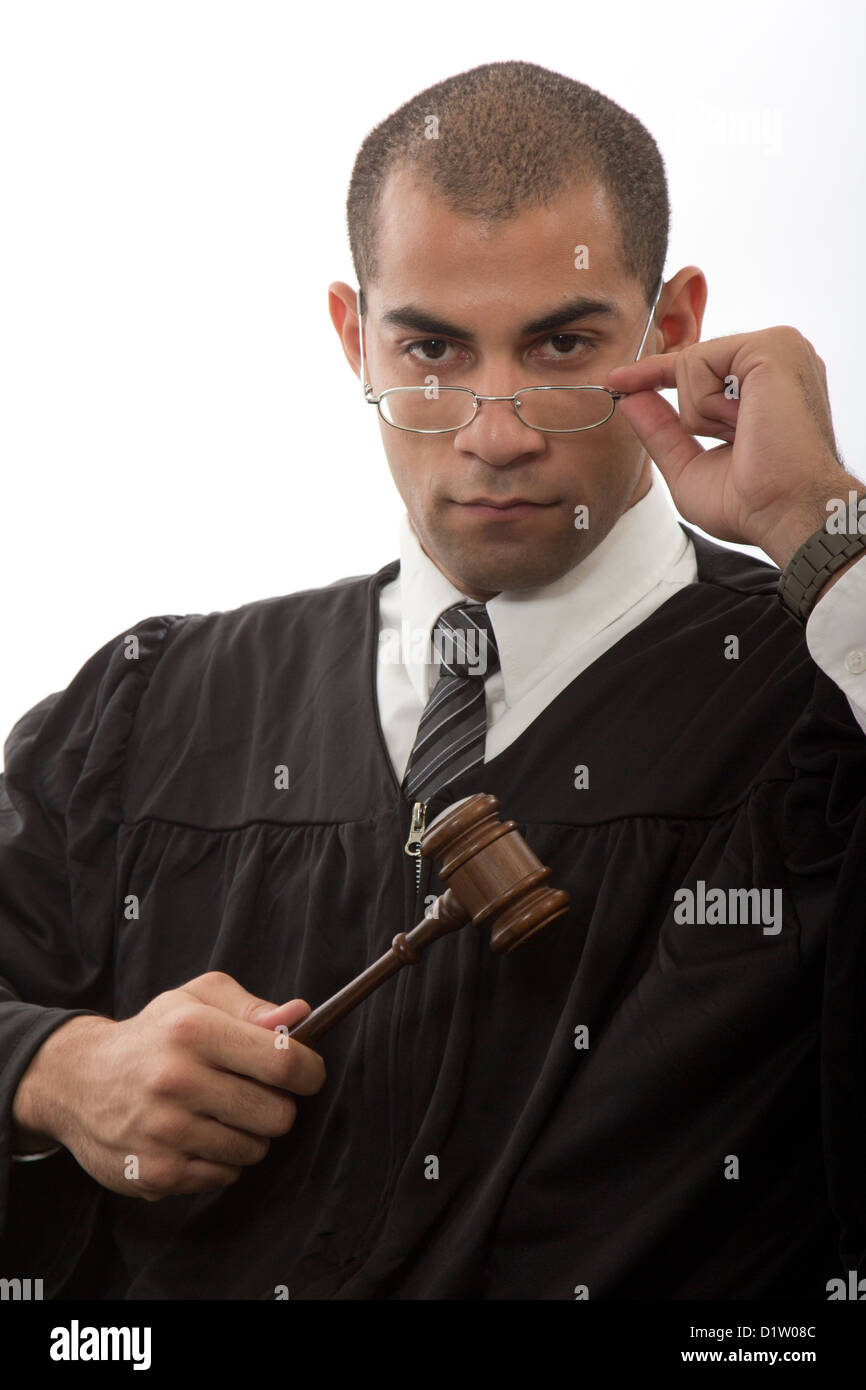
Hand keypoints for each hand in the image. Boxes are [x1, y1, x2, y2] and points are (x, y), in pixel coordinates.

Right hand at [11, 972, 325, 1199]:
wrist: (77, 1080)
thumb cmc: (153, 1035)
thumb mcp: (196, 999)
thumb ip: (252, 1007)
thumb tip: (300, 1016)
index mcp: (192, 1029)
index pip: (282, 1063)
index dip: (309, 1071)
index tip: (307, 1073)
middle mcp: (176, 1080)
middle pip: (277, 1115)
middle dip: (278, 1106)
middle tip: (253, 1094)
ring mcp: (164, 1131)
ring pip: (254, 1150)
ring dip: (248, 1135)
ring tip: (220, 1114)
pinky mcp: (155, 1172)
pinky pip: (224, 1176)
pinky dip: (221, 1160)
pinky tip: (197, 1137)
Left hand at [607, 326, 863, 570]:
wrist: (785, 513)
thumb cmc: (752, 503)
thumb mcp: (690, 465)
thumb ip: (660, 429)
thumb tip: (629, 397)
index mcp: (765, 384)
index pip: (701, 367)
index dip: (656, 373)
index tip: (618, 381)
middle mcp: (775, 360)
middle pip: (691, 364)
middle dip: (693, 414)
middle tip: (737, 441)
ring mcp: (777, 348)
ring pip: (690, 363)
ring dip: (700, 415)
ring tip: (744, 435)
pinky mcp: (770, 347)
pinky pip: (696, 362)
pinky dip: (705, 405)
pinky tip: (742, 424)